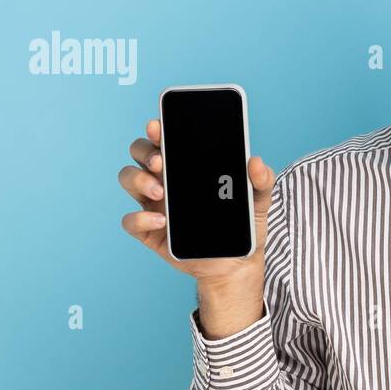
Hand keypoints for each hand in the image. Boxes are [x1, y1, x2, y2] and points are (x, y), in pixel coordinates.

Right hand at [118, 117, 275, 287]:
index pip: (164, 138)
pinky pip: (130, 221)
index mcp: (187, 166)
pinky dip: (139, 218)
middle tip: (162, 161)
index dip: (156, 128)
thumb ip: (262, 180)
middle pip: (140, 152)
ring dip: (138, 179)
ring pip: (128, 178)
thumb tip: (256, 162)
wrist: (238, 264)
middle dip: (145, 151)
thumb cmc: (244, 226)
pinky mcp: (151, 232)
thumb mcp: (259, 201)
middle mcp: (166, 180)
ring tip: (160, 191)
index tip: (158, 126)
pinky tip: (161, 221)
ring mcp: (154, 205)